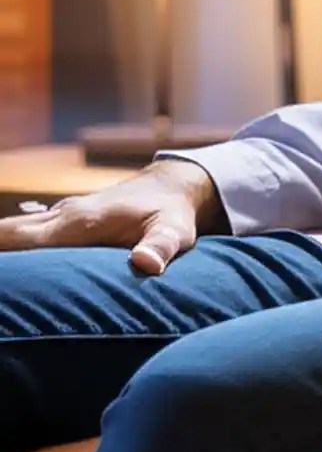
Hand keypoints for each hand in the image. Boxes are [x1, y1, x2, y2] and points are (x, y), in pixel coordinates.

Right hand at [0, 159, 224, 274]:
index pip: (20, 242)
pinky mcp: (60, 222)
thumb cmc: (172, 214)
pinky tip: (4, 254)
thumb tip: (147, 264)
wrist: (172, 187)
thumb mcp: (174, 232)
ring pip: (9, 233)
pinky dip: (5, 243)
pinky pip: (21, 233)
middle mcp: (59, 218)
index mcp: (77, 224)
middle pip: (4, 236)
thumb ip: (160, 247)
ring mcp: (57, 218)